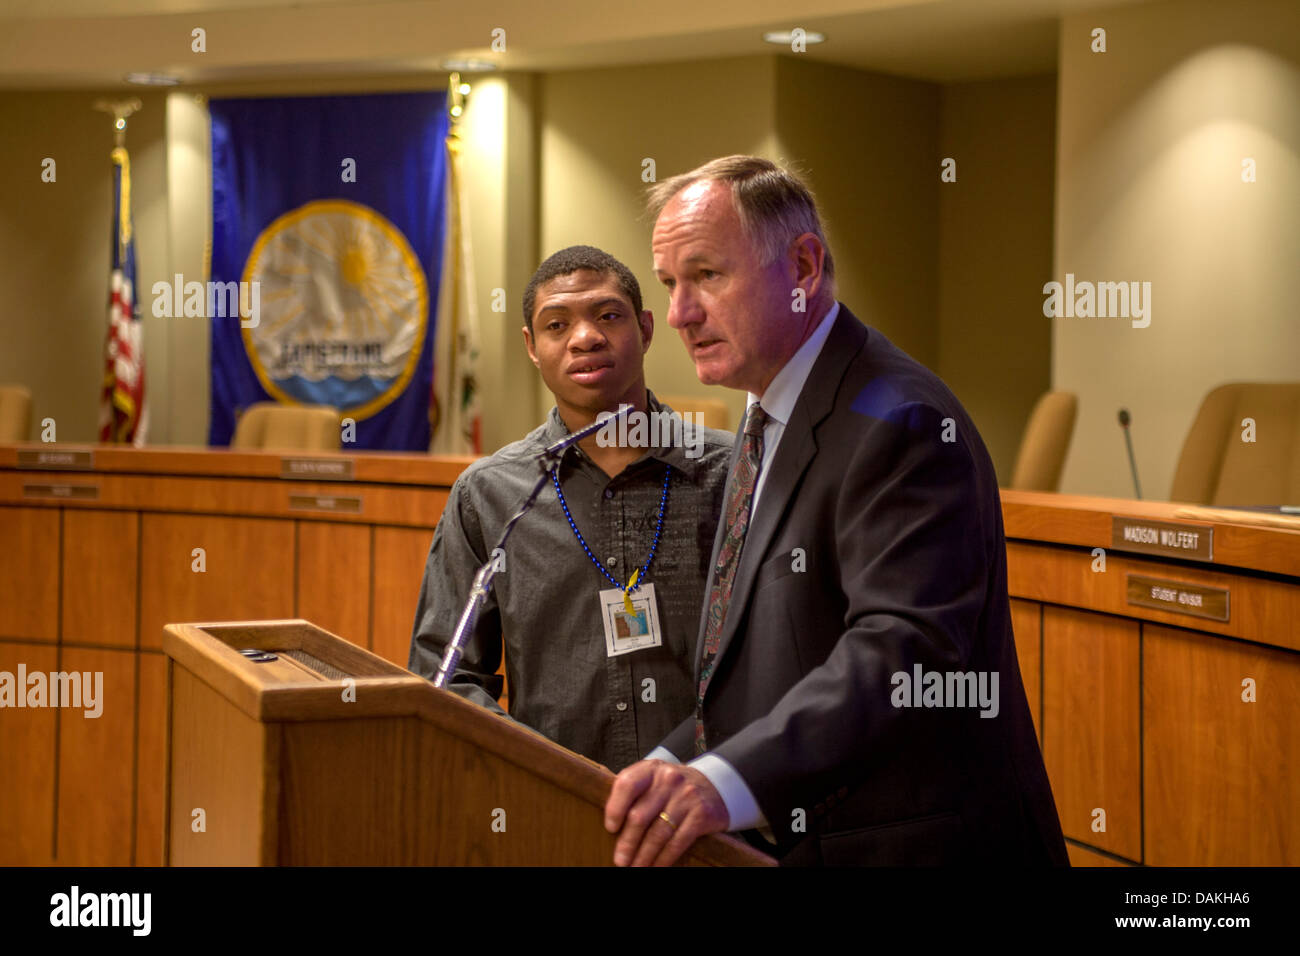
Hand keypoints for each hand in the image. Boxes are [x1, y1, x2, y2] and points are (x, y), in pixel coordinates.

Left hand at [603, 759, 728, 865]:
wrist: (715, 785)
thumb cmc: (674, 787)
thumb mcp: (655, 779)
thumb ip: (635, 794)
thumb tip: (612, 827)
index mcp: (651, 769)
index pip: (626, 784)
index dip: (615, 808)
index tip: (610, 829)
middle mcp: (668, 779)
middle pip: (640, 816)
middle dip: (627, 843)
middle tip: (620, 861)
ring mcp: (686, 796)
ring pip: (658, 833)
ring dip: (644, 856)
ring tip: (635, 868)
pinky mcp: (701, 814)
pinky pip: (677, 842)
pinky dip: (664, 858)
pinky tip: (656, 867)